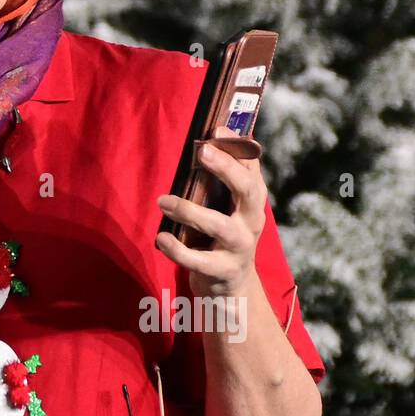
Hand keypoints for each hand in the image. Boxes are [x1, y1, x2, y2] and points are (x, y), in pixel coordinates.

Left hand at [153, 126, 267, 297]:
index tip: (216, 130)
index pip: (251, 169)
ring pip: (219, 225)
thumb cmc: (225, 234)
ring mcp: (239, 248)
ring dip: (189, 210)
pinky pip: (199, 260)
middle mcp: (251, 221)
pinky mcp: (223, 271)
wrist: (233, 286)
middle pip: (248, 191)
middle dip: (227, 169)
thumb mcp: (231, 207)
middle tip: (201, 151)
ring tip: (163, 201)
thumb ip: (227, 175)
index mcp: (253, 201)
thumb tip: (220, 131)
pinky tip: (161, 238)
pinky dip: (178, 249)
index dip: (236, 149)